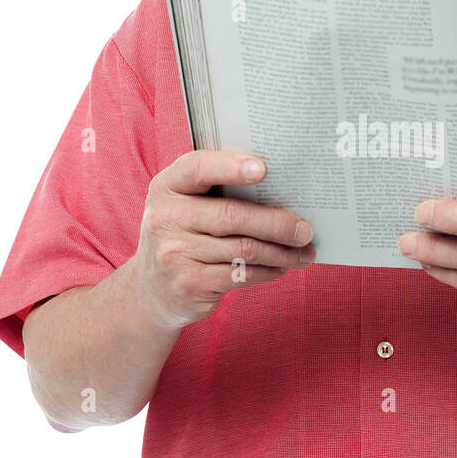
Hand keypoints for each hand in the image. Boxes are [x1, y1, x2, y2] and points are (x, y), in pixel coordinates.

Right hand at [133, 150, 314, 328]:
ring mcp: (174, 254)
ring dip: (282, 252)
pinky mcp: (188, 284)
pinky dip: (269, 271)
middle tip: (305, 229)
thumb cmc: (183, 235)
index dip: (230, 167)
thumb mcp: (185, 206)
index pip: (197, 169)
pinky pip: (241, 275)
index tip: (264, 169)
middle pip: (232, 216)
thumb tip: (284, 188)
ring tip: (304, 251)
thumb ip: (217, 191)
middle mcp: (165, 218)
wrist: (151, 291)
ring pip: (243, 249)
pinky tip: (282, 267)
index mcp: (166, 187)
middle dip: (277, 223)